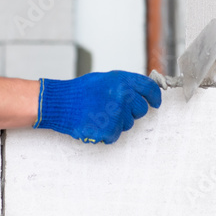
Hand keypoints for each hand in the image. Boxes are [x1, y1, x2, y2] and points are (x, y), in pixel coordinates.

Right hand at [33, 71, 162, 143]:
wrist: (60, 103)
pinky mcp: (110, 130)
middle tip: (114, 109)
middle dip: (132, 111)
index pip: (149, 88)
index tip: (155, 102)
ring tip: (99, 114)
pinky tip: (95, 123)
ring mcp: (117, 113)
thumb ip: (124, 85)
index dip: (155, 96)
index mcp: (122, 80)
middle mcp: (123, 95)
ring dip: (117, 122)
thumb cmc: (80, 92)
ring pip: (129, 124)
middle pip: (142, 109)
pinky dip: (106, 133)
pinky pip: (116, 135)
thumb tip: (142, 92)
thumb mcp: (105, 80)